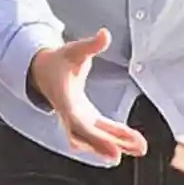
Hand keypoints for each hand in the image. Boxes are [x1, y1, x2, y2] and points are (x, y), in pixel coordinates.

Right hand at [30, 28, 147, 163]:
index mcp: (65, 101)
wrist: (43, 70)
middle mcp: (70, 115)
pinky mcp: (84, 118)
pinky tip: (133, 143)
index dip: (96, 139)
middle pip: (89, 136)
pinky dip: (115, 137)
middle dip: (108, 145)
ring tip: (140, 147)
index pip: (80, 125)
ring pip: (96, 137)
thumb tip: (105, 33)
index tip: (113, 150)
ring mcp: (77, 119)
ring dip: (116, 142)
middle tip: (131, 151)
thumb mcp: (74, 50)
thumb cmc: (59, 60)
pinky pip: (100, 132)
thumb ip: (91, 45)